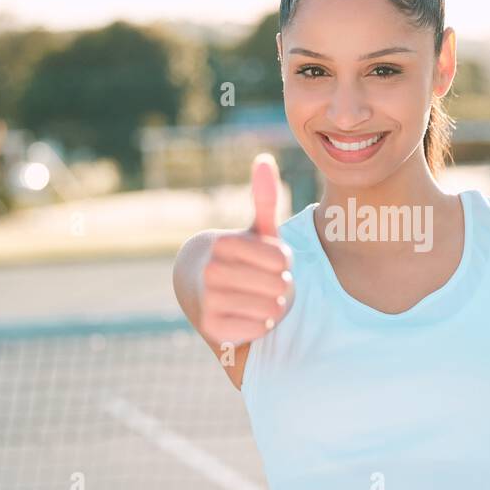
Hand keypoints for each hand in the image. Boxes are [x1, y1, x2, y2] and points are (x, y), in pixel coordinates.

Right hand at [198, 153, 294, 345]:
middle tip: (263, 283)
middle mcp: (210, 270)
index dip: (283, 262)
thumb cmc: (244, 258)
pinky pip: (259, 329)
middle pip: (278, 285)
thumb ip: (265, 198)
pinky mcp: (211, 329)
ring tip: (256, 298)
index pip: (281, 258)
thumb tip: (265, 160)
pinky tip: (247, 316)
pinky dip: (261, 325)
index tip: (268, 261)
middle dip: (280, 286)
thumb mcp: (258, 229)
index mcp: (224, 243)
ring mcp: (208, 300)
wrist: (206, 292)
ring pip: (270, 309)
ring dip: (273, 306)